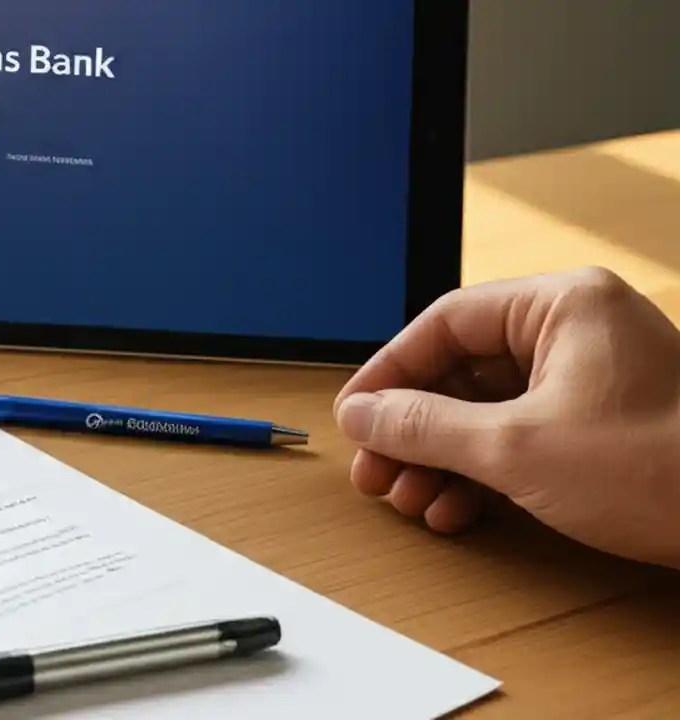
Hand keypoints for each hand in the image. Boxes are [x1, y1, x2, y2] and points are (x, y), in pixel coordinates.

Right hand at [333, 267, 679, 568]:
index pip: (444, 323)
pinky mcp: (601, 424)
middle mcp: (575, 331)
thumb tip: (364, 413)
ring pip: (485, 408)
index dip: (388, 373)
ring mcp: (590, 378)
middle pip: (460, 369)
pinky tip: (458, 509)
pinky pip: (518, 435)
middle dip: (413, 429)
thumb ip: (426, 426)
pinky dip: (481, 473)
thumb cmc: (665, 468)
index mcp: (561, 305)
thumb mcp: (517, 448)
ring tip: (414, 501)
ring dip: (441, 458)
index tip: (355, 416)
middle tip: (377, 471)